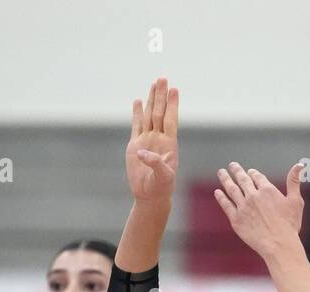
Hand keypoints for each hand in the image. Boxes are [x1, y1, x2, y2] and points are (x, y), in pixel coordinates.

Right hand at [125, 77, 178, 203]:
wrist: (149, 196)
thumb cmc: (161, 188)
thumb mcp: (163, 177)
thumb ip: (156, 164)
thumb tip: (142, 151)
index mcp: (169, 144)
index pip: (171, 119)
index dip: (172, 105)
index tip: (174, 89)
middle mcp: (159, 138)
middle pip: (160, 112)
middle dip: (161, 96)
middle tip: (162, 78)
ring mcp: (147, 140)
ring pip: (149, 115)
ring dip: (152, 100)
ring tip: (154, 84)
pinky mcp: (135, 145)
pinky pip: (136, 125)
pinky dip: (138, 113)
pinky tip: (139, 101)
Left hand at [213, 162, 304, 258]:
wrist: (278, 244)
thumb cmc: (289, 225)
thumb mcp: (296, 201)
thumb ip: (294, 181)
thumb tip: (299, 165)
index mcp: (267, 190)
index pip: (257, 177)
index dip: (253, 173)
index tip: (250, 172)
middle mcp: (253, 196)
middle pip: (242, 179)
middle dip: (237, 171)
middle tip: (232, 165)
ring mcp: (243, 207)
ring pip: (232, 189)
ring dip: (225, 179)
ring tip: (221, 172)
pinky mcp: (236, 219)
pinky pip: (226, 205)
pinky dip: (221, 197)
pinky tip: (217, 192)